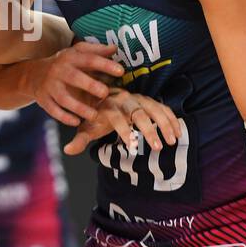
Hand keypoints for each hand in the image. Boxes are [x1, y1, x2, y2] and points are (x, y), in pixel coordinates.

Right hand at [27, 41, 124, 124]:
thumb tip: (115, 48)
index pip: (89, 59)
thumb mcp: (77, 53)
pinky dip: (64, 117)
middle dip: (90, 85)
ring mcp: (50, 86)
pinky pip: (53, 110)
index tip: (121, 71)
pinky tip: (77, 122)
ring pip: (63, 98)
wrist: (33, 74)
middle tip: (105, 93)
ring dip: (79, 108)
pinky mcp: (44, 100)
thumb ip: (96, 51)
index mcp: (70, 58)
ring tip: (94, 115)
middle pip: (74, 77)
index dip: (105, 65)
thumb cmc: (63, 64)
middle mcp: (59, 71)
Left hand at [64, 88, 179, 154]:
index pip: (117, 119)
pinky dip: (171, 119)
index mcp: (108, 107)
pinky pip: (162, 108)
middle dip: (148, 130)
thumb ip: (80, 139)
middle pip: (138, 113)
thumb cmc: (95, 115)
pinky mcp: (148, 101)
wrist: (103, 95)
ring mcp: (138, 99)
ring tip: (171, 141)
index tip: (132, 147)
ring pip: (153, 109)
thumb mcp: (86, 127)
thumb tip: (67, 150)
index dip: (124, 132)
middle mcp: (125, 101)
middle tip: (157, 147)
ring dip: (164, 124)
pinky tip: (178, 133)